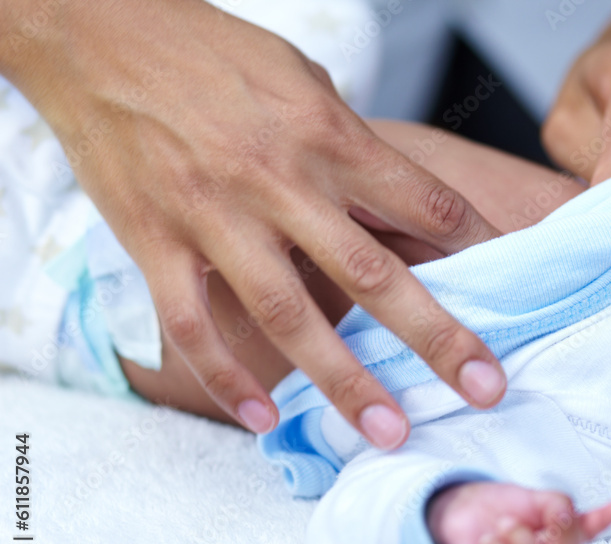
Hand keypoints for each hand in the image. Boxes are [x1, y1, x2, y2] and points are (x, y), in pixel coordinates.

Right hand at [6, 1, 506, 445]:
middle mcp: (279, 180)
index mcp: (327, 135)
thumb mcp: (301, 80)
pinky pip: (194, 325)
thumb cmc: (211, 51)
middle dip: (436, 337)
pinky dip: (227, 377)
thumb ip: (350, 145)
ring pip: (289, 314)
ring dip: (344, 380)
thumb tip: (395, 197)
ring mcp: (215, 215)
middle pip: (373, 273)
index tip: (507, 287)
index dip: (474, 248)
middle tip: (484, 388)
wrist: (98, 30)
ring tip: (388, 431)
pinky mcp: (155, 241)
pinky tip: (263, 416)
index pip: (422, 202)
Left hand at [427, 482, 610, 543]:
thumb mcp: (535, 498)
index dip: (605, 520)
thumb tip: (573, 516)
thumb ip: (558, 505)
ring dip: (517, 541)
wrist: (463, 510)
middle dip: (550, 532)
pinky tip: (487, 541)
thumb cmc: (503, 506)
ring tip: (501, 524)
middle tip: (520, 517)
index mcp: (561, 535)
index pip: (588, 530)